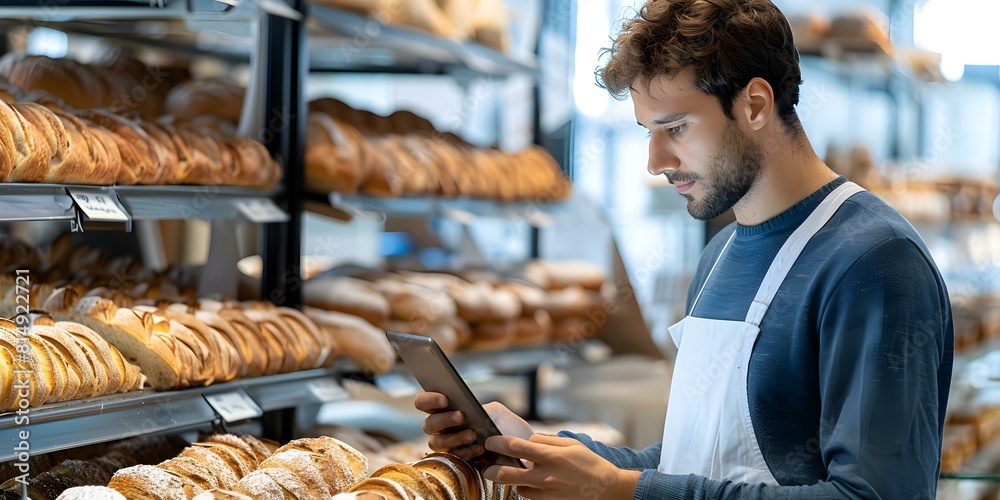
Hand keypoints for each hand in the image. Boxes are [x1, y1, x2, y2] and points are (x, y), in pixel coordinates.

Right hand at [414, 392, 533, 460]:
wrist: (522, 449)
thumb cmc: (507, 427)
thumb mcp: (496, 411)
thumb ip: (478, 407)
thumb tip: (463, 410)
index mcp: (447, 410)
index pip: (424, 403)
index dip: (429, 400)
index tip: (445, 398)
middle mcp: (443, 428)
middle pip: (428, 425)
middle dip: (443, 419)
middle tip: (461, 416)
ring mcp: (449, 446)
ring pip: (437, 443)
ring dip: (455, 437)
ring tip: (473, 434)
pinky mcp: (458, 463)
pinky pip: (453, 458)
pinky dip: (466, 452)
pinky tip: (481, 448)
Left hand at [483, 434, 640, 499]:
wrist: (608, 490)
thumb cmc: (590, 464)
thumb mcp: (571, 445)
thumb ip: (547, 441)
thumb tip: (528, 441)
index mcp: (551, 456)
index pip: (516, 448)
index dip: (498, 444)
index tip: (490, 442)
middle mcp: (546, 476)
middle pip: (508, 474)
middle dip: (492, 470)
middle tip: (487, 467)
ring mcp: (547, 493)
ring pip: (518, 488)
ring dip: (515, 481)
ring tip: (521, 475)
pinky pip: (530, 498)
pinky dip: (529, 490)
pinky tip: (535, 485)